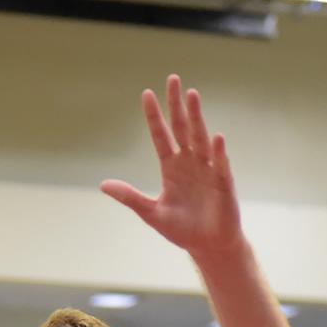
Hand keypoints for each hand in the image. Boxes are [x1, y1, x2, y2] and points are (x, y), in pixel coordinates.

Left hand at [102, 76, 243, 261]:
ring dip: (197, 117)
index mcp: (171, 167)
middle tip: (173, 79)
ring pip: (200, 138)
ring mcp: (207, 170)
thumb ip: (130, 197)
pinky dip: (218, 151)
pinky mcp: (222, 183)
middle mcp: (189, 162)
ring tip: (192, 95)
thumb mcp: (151, 213)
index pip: (160, 135)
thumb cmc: (182, 230)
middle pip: (182, 127)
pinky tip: (216, 137)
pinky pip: (220, 164)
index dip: (153, 116)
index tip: (146, 94)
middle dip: (176, 105)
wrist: (208, 246)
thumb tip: (103, 185)